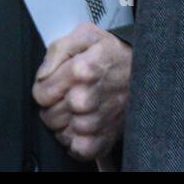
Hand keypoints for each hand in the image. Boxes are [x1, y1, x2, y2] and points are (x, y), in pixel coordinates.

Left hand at [31, 22, 131, 162]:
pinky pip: (75, 148)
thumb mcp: (86, 36)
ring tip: (81, 108)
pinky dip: (77, 139)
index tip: (58, 83)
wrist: (143, 73)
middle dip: (55, 106)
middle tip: (71, 94)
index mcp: (80, 71)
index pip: (40, 93)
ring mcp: (94, 123)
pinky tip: (85, 124)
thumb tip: (42, 76)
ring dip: (66, 123)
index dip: (45, 88)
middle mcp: (85, 100)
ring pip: (60, 132)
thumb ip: (57, 49)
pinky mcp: (102, 140)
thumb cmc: (112, 55)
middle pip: (48, 115)